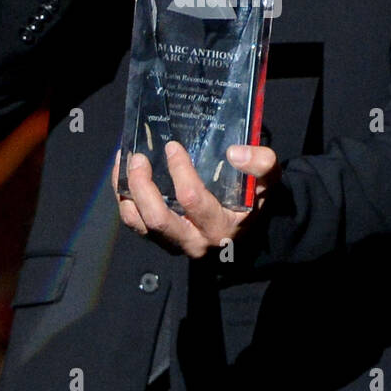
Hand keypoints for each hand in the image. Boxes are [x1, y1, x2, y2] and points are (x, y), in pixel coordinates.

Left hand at [111, 139, 279, 259]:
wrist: (244, 231)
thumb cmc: (252, 202)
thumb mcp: (268, 182)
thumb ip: (261, 164)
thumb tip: (234, 153)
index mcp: (219, 228)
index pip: (192, 199)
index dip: (179, 171)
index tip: (173, 146)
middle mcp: (193, 241)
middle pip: (157, 218)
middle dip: (142, 185)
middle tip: (139, 157)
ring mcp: (173, 243)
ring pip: (139, 222)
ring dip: (127, 191)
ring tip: (124, 162)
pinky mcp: (160, 239)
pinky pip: (134, 222)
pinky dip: (124, 198)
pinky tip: (122, 174)